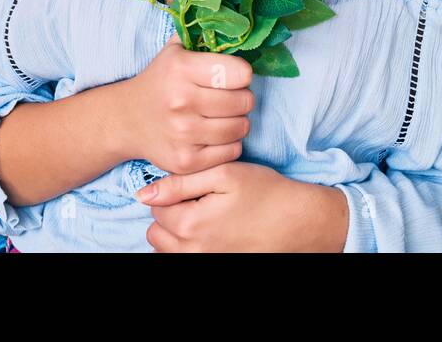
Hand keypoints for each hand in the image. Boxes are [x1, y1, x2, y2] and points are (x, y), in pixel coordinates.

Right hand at [118, 33, 254, 175]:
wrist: (127, 120)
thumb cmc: (160, 81)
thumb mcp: (175, 50)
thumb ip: (203, 33)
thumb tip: (235, 20)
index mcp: (181, 69)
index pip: (241, 73)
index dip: (242, 74)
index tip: (233, 76)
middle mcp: (181, 101)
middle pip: (244, 101)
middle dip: (242, 98)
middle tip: (229, 97)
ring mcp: (183, 134)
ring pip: (241, 128)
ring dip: (238, 122)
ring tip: (223, 116)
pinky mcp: (186, 161)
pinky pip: (232, 151)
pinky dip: (229, 143)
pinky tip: (214, 134)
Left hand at [136, 160, 349, 251]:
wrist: (298, 221)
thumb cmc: (264, 192)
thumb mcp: (224, 174)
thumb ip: (181, 182)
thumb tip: (144, 194)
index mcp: (191, 224)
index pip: (156, 206)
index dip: (172, 191)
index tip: (194, 186)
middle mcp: (193, 251)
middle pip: (156, 232)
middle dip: (170, 214)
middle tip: (197, 200)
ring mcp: (205, 263)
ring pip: (166, 250)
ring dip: (175, 233)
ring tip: (202, 216)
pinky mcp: (217, 267)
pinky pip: (184, 260)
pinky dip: (188, 247)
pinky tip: (208, 232)